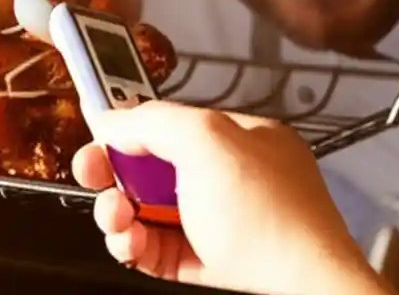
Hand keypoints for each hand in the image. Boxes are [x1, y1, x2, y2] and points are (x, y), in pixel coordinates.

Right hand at [73, 101, 395, 294]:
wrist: (304, 286)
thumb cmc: (272, 216)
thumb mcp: (207, 142)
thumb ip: (155, 121)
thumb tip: (113, 120)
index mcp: (238, 138)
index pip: (169, 124)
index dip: (128, 130)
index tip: (96, 136)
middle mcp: (229, 179)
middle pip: (151, 170)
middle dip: (114, 174)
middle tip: (94, 178)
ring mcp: (218, 223)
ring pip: (149, 212)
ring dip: (118, 213)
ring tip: (116, 219)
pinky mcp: (206, 262)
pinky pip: (156, 248)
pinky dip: (134, 245)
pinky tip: (128, 243)